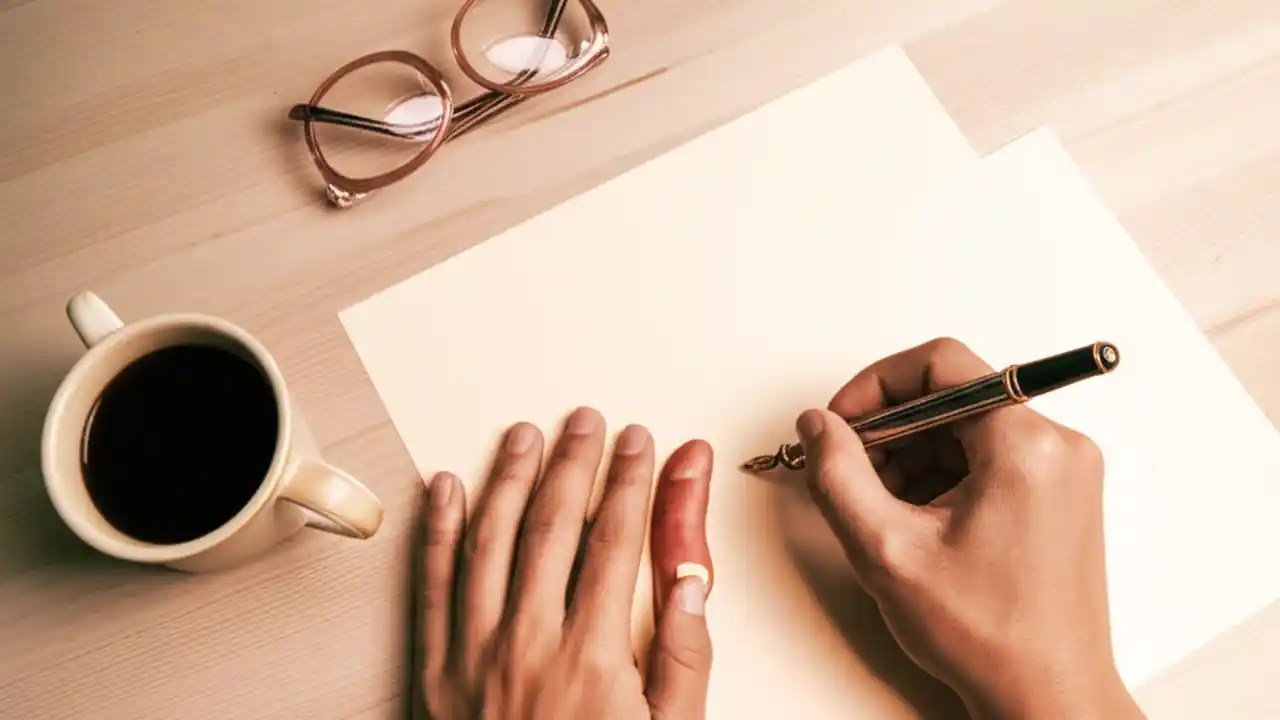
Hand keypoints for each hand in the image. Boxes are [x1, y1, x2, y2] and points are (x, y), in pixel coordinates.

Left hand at [415, 407, 714, 719]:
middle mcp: (528, 647)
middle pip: (552, 526)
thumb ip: (684, 657)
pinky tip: (447, 487)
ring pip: (491, 541)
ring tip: (525, 435)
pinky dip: (437, 529)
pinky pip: (432, 585)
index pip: (615, 540)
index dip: (629, 482)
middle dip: (574, 464)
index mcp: (593, 660)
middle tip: (586, 422)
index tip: (638, 444)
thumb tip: (692, 579)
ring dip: (510, 479)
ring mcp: (473, 656)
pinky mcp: (434, 672)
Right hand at [797, 339, 1143, 718]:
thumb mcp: (887, 552)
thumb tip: (817, 424)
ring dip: (912, 454)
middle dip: (890, 428)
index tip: (841, 423)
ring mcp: (1064, 468)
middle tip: (850, 472)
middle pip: (952, 394)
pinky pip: (987, 454)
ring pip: (966, 425)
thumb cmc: (988, 636)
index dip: (875, 385)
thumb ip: (838, 475)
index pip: (941, 364)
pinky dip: (942, 474)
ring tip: (882, 509)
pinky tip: (915, 519)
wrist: (1047, 695)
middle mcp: (1057, 444)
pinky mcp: (1059, 491)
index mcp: (1025, 447)